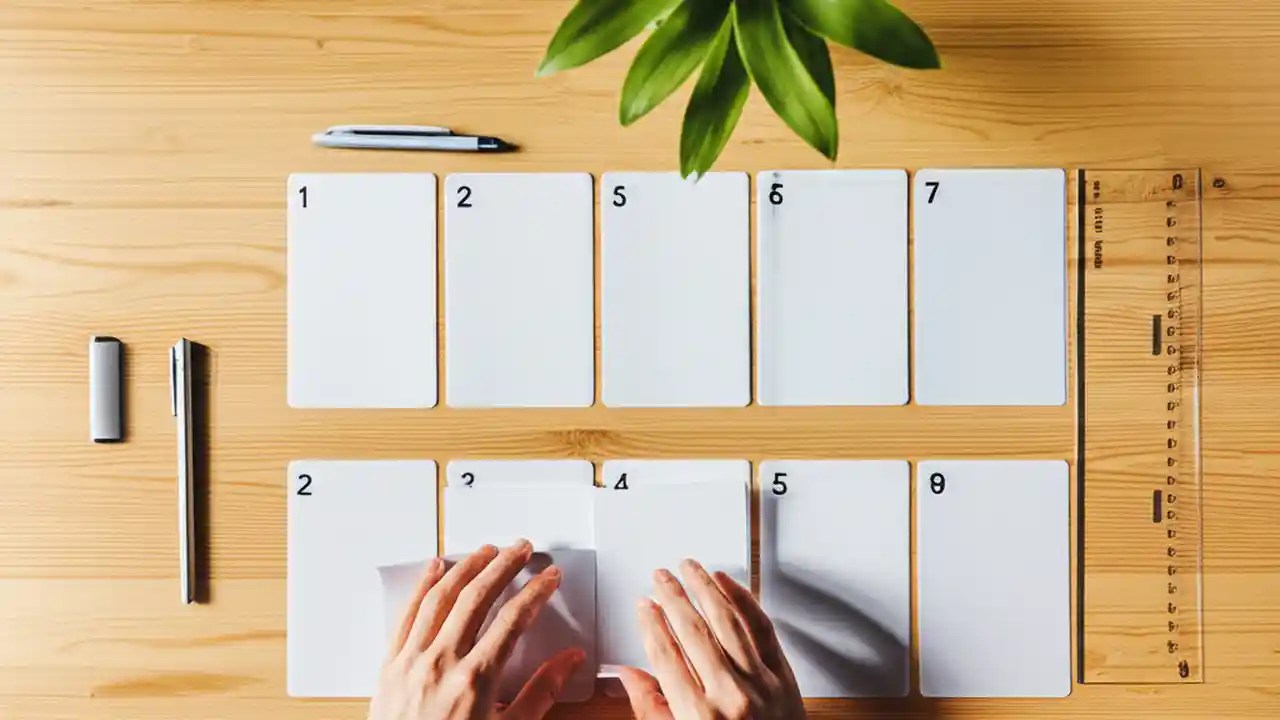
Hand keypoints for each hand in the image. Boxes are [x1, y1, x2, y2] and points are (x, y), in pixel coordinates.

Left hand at [369, 540, 585, 719]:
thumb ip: (540, 693)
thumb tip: (569, 661)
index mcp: (476, 680)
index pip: (513, 619)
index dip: (536, 592)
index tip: (549, 577)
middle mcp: (442, 663)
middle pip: (477, 597)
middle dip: (504, 566)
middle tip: (521, 549)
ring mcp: (412, 661)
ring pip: (441, 598)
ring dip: (467, 567)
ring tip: (487, 551)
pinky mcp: (390, 665)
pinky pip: (407, 615)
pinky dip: (423, 587)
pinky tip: (435, 570)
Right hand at [618, 560, 805, 719]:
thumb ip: (652, 712)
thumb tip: (630, 677)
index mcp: (698, 716)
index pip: (667, 655)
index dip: (651, 624)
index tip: (643, 605)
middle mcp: (730, 695)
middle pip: (694, 630)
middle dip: (673, 597)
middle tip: (661, 576)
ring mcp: (761, 683)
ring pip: (728, 620)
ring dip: (706, 588)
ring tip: (690, 568)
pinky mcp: (784, 677)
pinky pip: (762, 627)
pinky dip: (745, 600)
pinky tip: (729, 584)